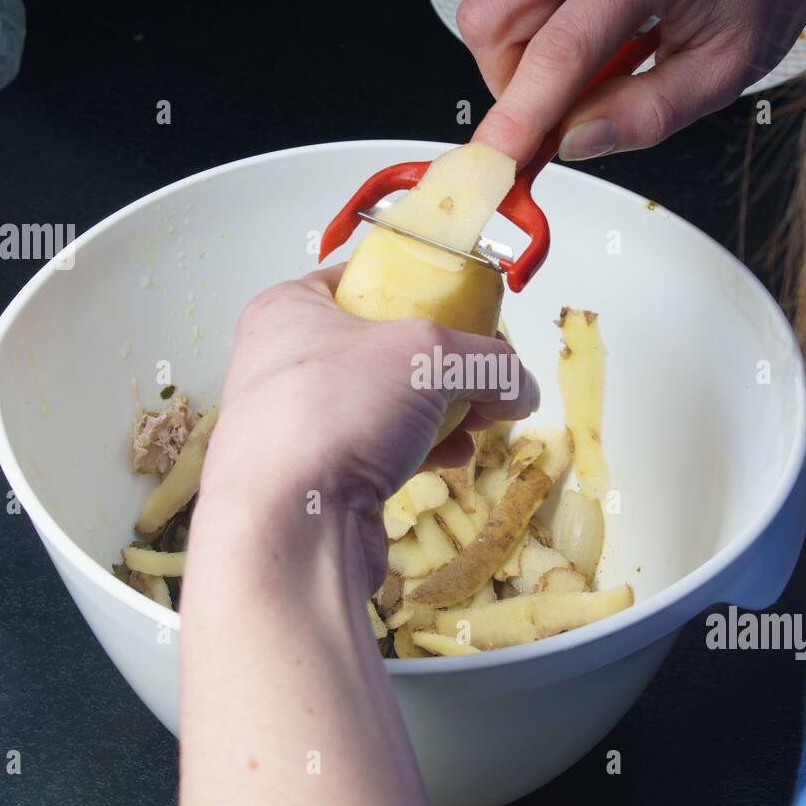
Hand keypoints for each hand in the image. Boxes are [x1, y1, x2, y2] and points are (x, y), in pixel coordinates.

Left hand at [179, 266, 537, 805]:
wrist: (289, 526)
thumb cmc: (336, 412)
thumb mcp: (430, 357)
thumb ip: (488, 363)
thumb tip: (522, 388)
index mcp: (289, 309)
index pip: (361, 279)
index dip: (417, 288)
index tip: (463, 308)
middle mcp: (283, 361)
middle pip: (382, 346)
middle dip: (443, 365)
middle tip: (484, 378)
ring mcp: (294, 423)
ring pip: (384, 403)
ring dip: (439, 412)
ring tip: (481, 423)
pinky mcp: (313, 476)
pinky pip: (377, 448)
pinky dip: (419, 449)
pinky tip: (453, 459)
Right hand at [461, 0, 805, 163]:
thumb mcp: (723, 68)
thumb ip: (648, 112)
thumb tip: (577, 143)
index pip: (560, 51)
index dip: (520, 116)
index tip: (496, 162)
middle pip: (495, 19)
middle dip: (510, 83)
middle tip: (558, 110)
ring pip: (495, 8)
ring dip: (520, 61)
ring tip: (582, 76)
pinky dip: (534, 35)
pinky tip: (586, 45)